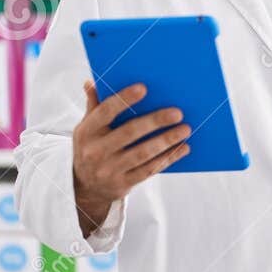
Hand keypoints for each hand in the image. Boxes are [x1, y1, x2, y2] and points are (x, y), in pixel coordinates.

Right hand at [72, 80, 189, 237]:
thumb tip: (91, 82)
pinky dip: (168, 158)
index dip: (124, 99)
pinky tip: (182, 148)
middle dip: (155, 121)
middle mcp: (95, 151)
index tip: (144, 88)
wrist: (87, 188)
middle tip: (177, 113)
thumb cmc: (92, 148)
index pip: (105, 112)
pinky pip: (149, 170)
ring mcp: (109, 170)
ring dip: (166, 141)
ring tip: (185, 129)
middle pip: (129, 132)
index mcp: (86, 132)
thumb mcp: (86, 129)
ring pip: (142, 153)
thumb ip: (94, 106)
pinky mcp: (123, 184)